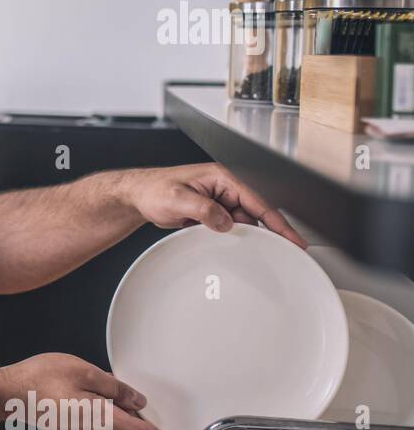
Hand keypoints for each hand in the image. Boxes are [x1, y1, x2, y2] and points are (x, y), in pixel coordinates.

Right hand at [0, 352, 190, 429]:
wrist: (8, 393)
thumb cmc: (41, 379)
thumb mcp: (83, 371)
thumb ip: (115, 387)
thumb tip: (137, 401)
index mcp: (104, 418)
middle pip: (133, 428)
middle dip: (143, 416)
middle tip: (138, 396)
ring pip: (115, 421)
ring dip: (119, 407)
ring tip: (101, 383)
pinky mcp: (75, 426)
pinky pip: (100, 419)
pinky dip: (105, 407)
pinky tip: (91, 389)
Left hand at [126, 163, 306, 248]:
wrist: (137, 196)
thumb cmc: (153, 189)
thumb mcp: (177, 199)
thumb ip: (203, 209)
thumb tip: (225, 221)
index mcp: (222, 178)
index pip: (258, 201)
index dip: (278, 222)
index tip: (293, 238)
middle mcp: (224, 188)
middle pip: (254, 214)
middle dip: (262, 232)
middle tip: (274, 251)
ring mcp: (218, 201)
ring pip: (242, 223)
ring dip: (240, 236)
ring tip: (229, 242)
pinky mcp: (212, 212)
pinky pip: (229, 227)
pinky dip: (228, 236)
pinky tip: (218, 241)